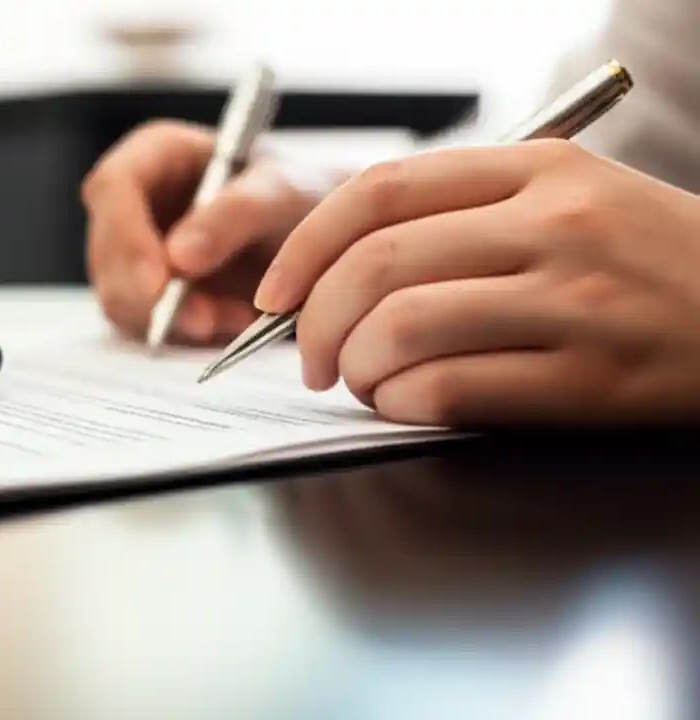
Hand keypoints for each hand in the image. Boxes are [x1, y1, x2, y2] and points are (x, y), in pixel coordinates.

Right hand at [82, 120, 322, 344]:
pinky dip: (186, 335)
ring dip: (174, 322)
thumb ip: (235, 214)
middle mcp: (133, 202)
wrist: (318, 239)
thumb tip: (179, 257)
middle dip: (150, 296)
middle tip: (206, 320)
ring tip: (239, 316)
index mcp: (155, 153)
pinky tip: (231, 321)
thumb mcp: (282, 192)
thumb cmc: (300, 196)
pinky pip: (144, 326)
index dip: (126, 237)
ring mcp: (133, 251)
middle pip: (107, 253)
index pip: (113, 188)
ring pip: (120, 298)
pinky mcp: (146, 294)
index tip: (159, 283)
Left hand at [255, 139, 699, 425]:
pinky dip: (399, 403)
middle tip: (308, 357)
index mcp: (536, 168)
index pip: (378, 192)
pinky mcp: (589, 377)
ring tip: (360, 381)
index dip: (304, 247)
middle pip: (375, 266)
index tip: (274, 292)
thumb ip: (463, 213)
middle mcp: (552, 224)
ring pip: (400, 329)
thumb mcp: (570, 196)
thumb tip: (335, 266)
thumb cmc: (646, 260)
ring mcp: (574, 300)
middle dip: (312, 322)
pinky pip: (447, 390)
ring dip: (353, 368)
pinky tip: (405, 403)